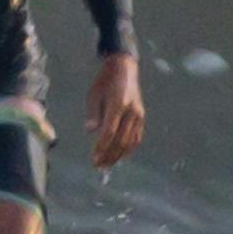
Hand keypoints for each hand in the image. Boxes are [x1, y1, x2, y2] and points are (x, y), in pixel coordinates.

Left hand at [83, 52, 146, 170]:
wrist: (124, 68)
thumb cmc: (104, 80)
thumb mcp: (93, 94)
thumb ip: (93, 113)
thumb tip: (91, 131)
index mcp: (118, 104)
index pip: (110, 132)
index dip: (102, 147)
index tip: (94, 158)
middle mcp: (131, 111)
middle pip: (121, 140)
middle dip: (109, 155)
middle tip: (99, 166)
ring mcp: (139, 115)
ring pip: (130, 141)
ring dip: (119, 155)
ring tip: (108, 164)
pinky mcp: (142, 117)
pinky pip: (137, 137)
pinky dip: (129, 148)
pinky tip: (121, 156)